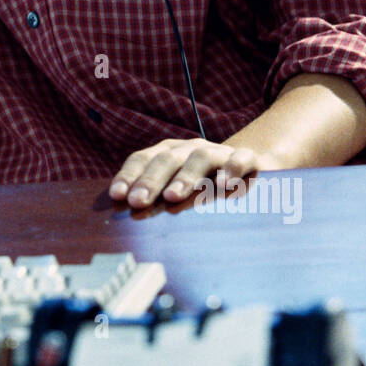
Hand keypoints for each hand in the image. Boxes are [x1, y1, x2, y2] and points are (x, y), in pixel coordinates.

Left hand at [108, 138, 273, 207]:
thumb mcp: (177, 191)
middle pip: (166, 159)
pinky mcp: (246, 159)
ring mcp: (218, 152)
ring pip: (200, 158)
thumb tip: (127, 216)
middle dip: (150, 180)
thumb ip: (155, 199)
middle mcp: (189, 149)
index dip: (129, 176)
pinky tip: (224, 186)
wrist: (248, 168)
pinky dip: (232, 170)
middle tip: (138, 201)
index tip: (118, 196)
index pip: (142, 159)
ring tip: (173, 196)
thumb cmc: (203, 185)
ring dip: (185, 176)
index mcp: (167, 153)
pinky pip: (240, 160)